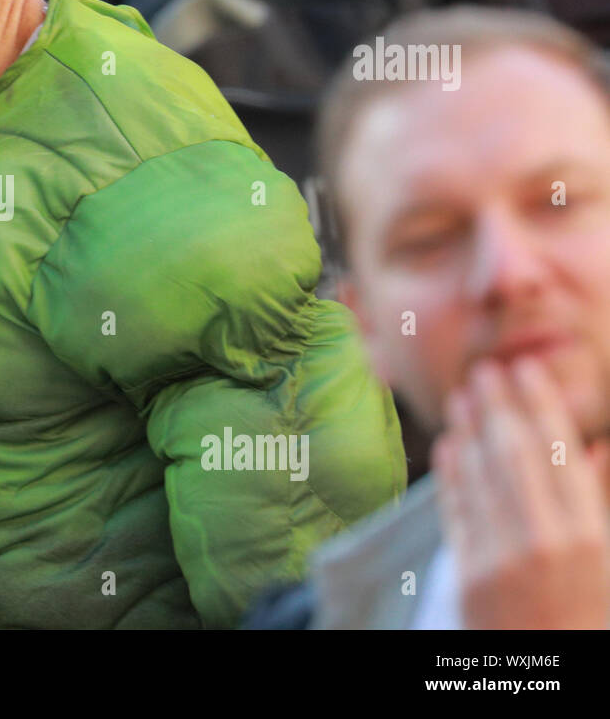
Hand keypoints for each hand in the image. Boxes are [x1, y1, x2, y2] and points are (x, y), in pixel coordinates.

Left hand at [432, 359, 609, 628]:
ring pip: (481, 476)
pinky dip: (452, 474)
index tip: (527, 368)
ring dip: (469, 429)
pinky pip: (457, 511)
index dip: (540, 404)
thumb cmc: (590, 615)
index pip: (560, 451)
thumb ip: (600, 500)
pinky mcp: (468, 574)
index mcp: (591, 535)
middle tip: (485, 369)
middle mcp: (545, 541)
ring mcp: (501, 558)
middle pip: (515, 455)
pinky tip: (449, 445)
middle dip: (499, 405)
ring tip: (462, 397)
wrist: (553, 675)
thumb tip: (598, 447)